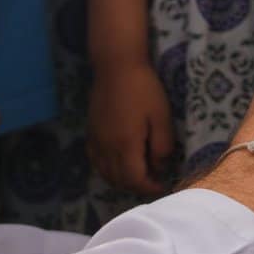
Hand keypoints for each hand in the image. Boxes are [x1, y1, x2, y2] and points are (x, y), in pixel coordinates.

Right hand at [90, 60, 175, 195]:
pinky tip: (117, 163)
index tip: (163, 185)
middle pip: (119, 180)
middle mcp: (107, 148)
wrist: (116, 66)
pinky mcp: (90, 132)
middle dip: (137, 186)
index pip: (135, 180)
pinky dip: (106, 169)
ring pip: (105, 173)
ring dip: (121, 180)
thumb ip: (162, 145)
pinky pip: (95, 160)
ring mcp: (96, 140)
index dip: (150, 188)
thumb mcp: (161, 116)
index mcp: (126, 146)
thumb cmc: (144, 89)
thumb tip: (160, 167)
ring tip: (138, 174)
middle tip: (153, 181)